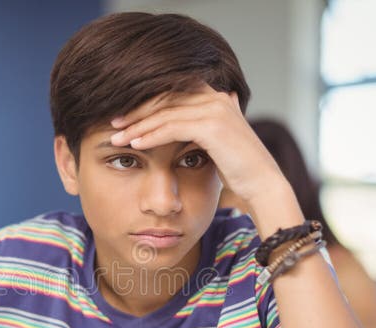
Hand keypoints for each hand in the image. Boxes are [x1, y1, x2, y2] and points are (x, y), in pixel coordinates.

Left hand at [109, 84, 285, 203]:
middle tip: (112, 124)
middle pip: (164, 99)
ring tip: (117, 137)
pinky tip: (135, 144)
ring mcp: (214, 109)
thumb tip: (180, 126)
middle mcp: (215, 97)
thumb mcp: (215, 143)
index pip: (170, 94)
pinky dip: (151, 135)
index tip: (122, 118)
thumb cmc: (238, 168)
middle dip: (136, 113)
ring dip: (137, 126)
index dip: (144, 105)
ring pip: (164, 113)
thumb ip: (199, 128)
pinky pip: (172, 128)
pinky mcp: (211, 126)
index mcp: (214, 97)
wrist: (262, 184)